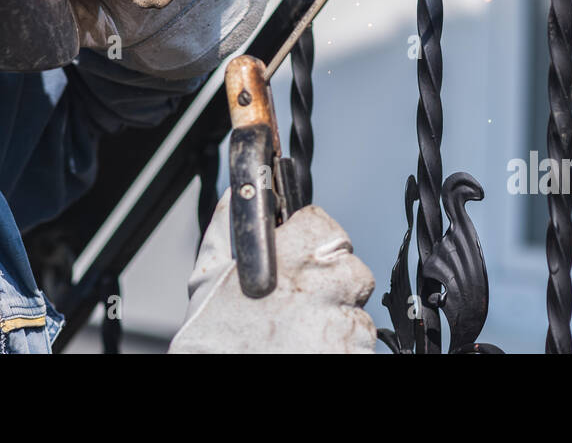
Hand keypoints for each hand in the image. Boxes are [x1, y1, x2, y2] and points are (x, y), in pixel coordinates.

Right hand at [168, 190, 377, 353]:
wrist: (220, 378)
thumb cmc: (212, 337)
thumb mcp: (207, 278)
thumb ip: (227, 227)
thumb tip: (237, 192)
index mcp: (288, 255)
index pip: (324, 224)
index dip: (314, 242)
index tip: (305, 258)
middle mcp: (320, 284)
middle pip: (353, 268)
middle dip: (336, 284)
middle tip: (308, 303)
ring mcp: (340, 323)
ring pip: (360, 312)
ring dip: (339, 322)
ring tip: (303, 336)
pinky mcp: (353, 354)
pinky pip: (363, 347)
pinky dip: (344, 351)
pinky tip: (311, 352)